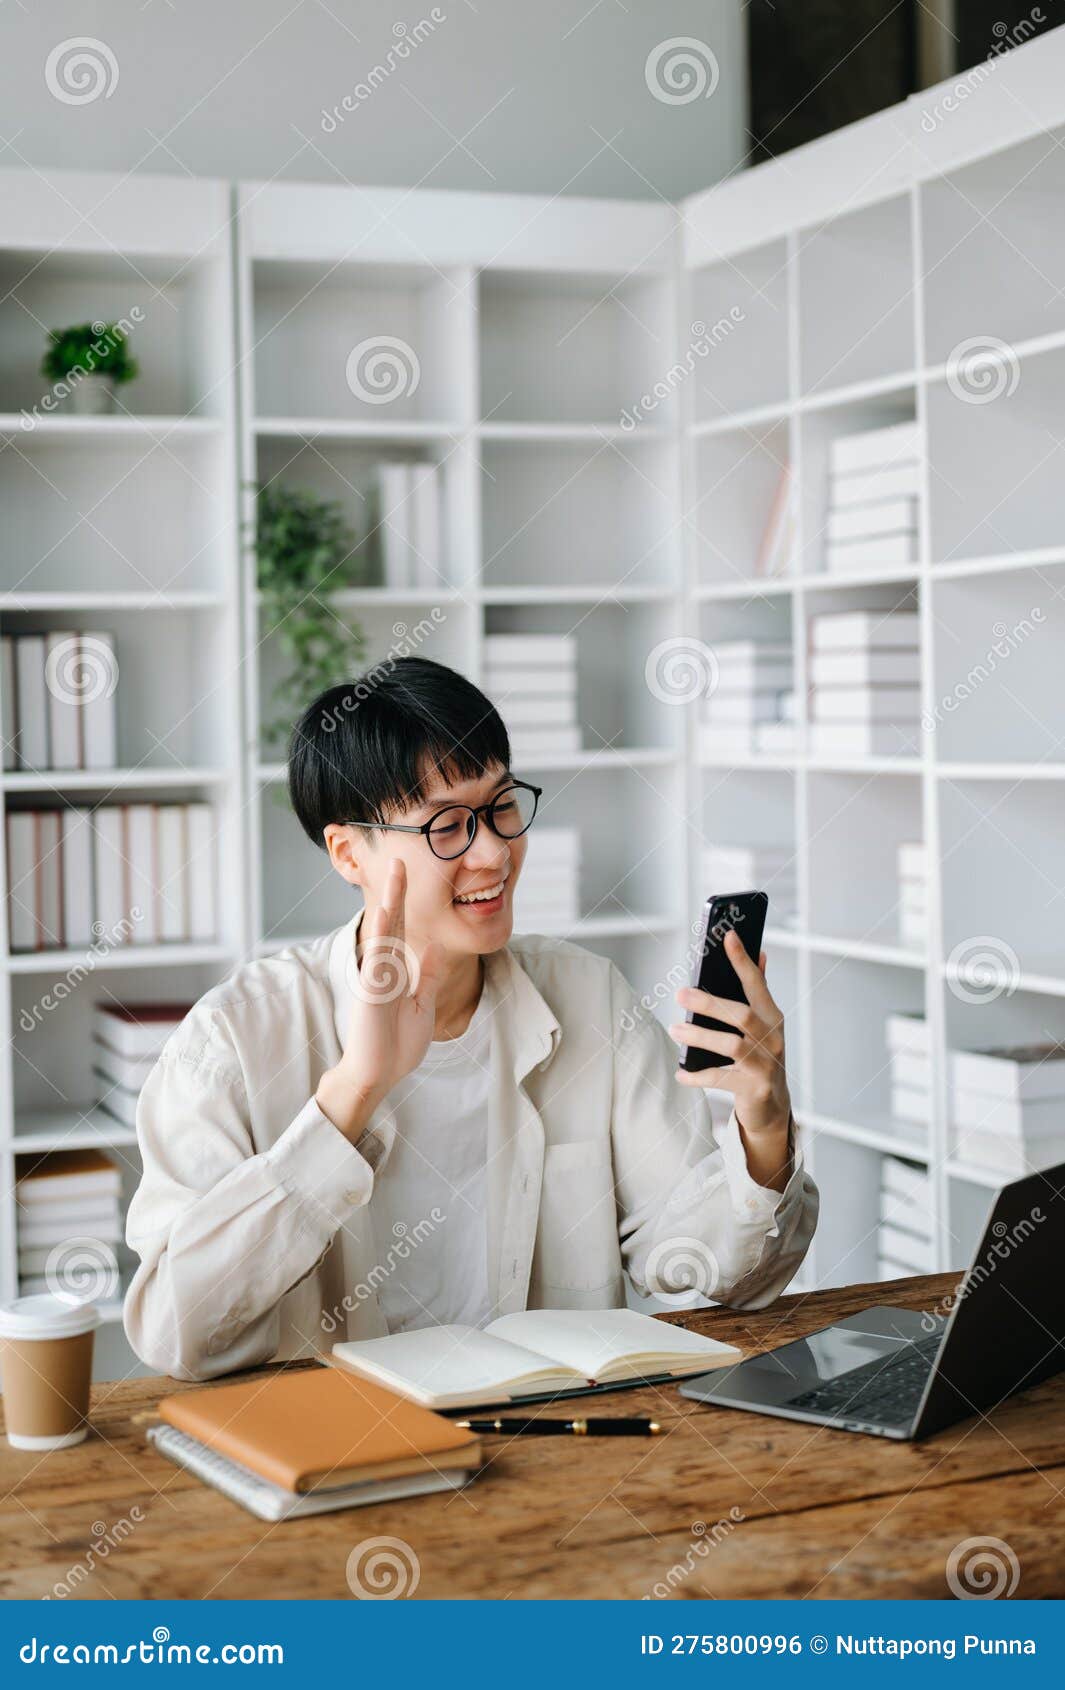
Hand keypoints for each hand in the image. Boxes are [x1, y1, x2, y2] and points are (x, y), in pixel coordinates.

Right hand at [316, 858, 443, 1141]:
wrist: (379, 1076)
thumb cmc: (396, 1046)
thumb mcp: (421, 1005)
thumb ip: (426, 976)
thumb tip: (434, 945)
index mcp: (395, 971)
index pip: (403, 930)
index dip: (407, 903)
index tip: (409, 877)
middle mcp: (383, 968)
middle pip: (391, 921)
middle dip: (396, 890)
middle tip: (400, 859)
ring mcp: (375, 977)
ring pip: (383, 932)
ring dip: (390, 901)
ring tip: (395, 873)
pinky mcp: (371, 991)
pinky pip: (377, 957)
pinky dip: (381, 934)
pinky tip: (386, 910)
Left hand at [669, 929, 791, 1139]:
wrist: (773, 1106)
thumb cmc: (761, 1057)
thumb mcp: (764, 1025)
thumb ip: (759, 991)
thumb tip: (760, 953)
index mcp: (773, 1016)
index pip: (757, 983)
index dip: (742, 960)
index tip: (728, 936)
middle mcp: (772, 1038)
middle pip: (741, 1015)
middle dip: (709, 1002)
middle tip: (680, 993)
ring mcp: (765, 1064)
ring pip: (731, 1045)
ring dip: (699, 1036)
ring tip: (675, 1029)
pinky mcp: (754, 1088)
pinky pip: (720, 1079)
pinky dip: (696, 1076)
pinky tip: (680, 1073)